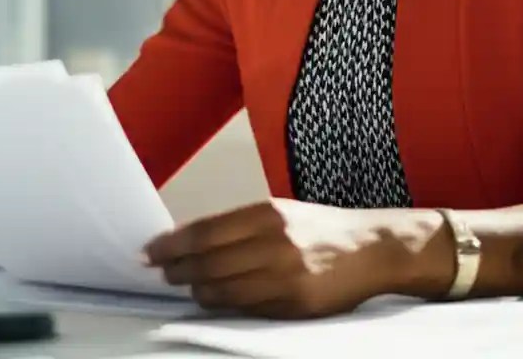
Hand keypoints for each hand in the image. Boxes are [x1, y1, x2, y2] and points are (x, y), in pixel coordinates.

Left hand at [144, 199, 402, 318]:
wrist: (372, 249)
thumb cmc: (322, 230)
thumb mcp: (281, 214)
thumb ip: (239, 227)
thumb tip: (191, 241)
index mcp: (268, 214)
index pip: (205, 232)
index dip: (171, 245)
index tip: (150, 251)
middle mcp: (274, 243)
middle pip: (208, 264)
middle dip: (178, 271)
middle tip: (162, 272)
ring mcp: (285, 276)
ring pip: (222, 291)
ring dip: (198, 291)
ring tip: (188, 287)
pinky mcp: (295, 304)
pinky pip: (247, 309)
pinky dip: (226, 305)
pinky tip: (217, 300)